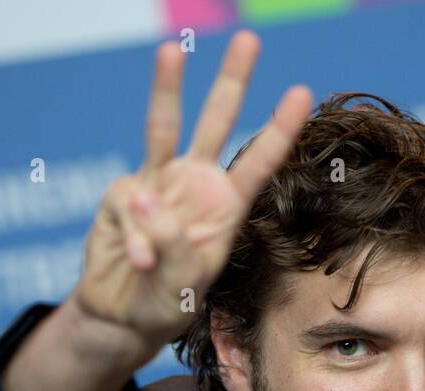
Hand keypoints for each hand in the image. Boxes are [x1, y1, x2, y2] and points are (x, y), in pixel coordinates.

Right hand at [73, 30, 312, 346]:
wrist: (125, 316)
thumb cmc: (167, 301)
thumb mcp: (183, 284)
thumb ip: (173, 246)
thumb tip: (148, 202)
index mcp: (226, 207)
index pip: (258, 162)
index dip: (279, 129)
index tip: (301, 94)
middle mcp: (195, 186)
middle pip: (216, 123)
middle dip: (232, 81)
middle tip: (249, 39)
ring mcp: (156, 185)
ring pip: (163, 127)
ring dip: (168, 87)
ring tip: (170, 50)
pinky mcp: (123, 196)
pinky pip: (130, 204)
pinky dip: (137, 236)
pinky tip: (141, 262)